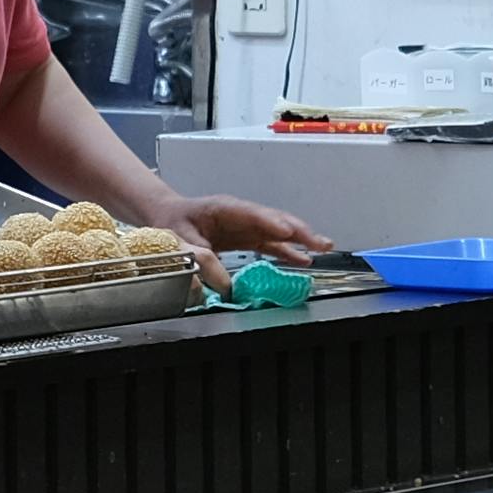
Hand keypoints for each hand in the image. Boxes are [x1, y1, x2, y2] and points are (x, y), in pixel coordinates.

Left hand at [177, 191, 327, 274]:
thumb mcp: (181, 241)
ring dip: (301, 239)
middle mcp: (242, 214)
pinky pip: (272, 243)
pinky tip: (304, 259)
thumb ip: (202, 259)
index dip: (271, 223)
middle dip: (298, 230)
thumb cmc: (174, 223)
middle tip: (319, 242)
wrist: (169, 218)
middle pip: (274, 220)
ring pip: (279, 231)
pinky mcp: (248, 237)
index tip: (288, 231)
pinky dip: (289, 251)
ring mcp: (247, 226)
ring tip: (323, 247)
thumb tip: (224, 284)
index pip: (252, 214)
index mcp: (224, 208)